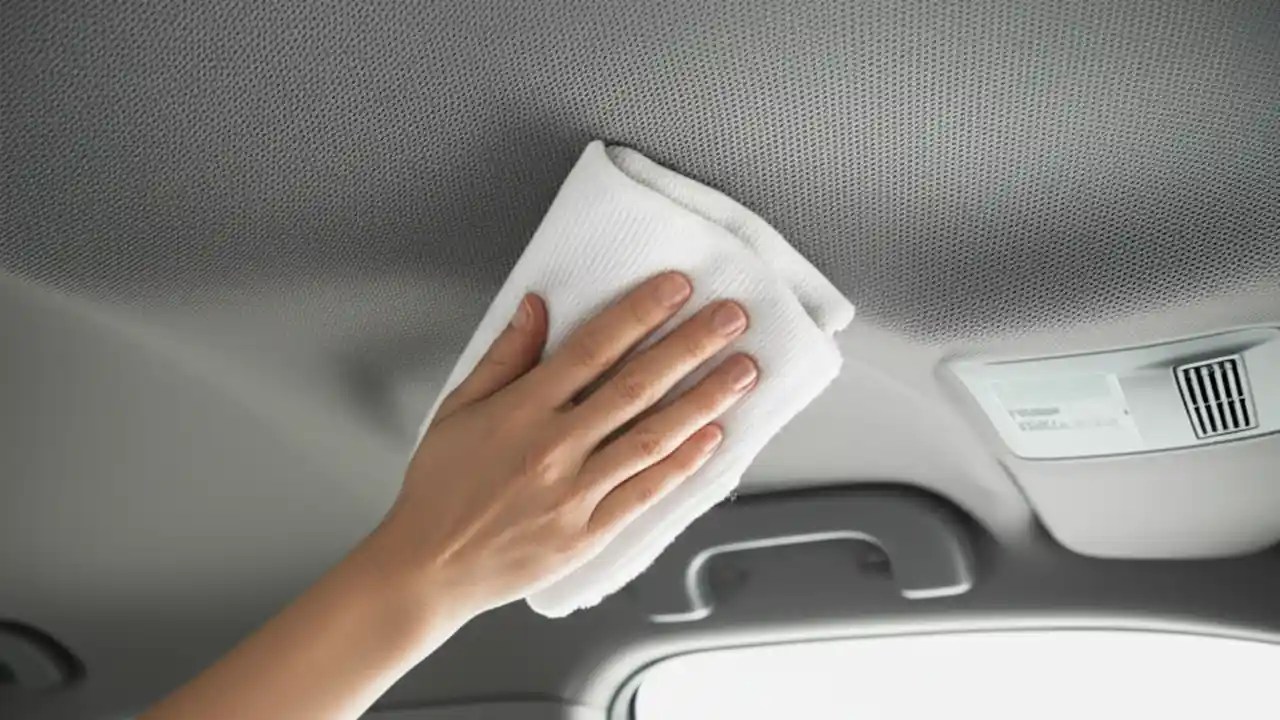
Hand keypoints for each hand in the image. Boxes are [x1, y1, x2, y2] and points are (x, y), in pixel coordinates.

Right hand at [372, 272, 756, 619]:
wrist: (430, 567)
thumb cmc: (440, 487)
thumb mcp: (458, 408)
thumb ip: (504, 356)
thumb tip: (538, 305)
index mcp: (521, 410)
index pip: (593, 349)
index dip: (639, 313)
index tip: (677, 288)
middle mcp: (554, 448)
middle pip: (636, 387)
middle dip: (690, 346)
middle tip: (732, 318)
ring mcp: (576, 493)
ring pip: (653, 437)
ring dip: (704, 400)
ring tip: (743, 371)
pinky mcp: (589, 532)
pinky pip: (646, 491)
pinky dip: (683, 463)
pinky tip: (715, 437)